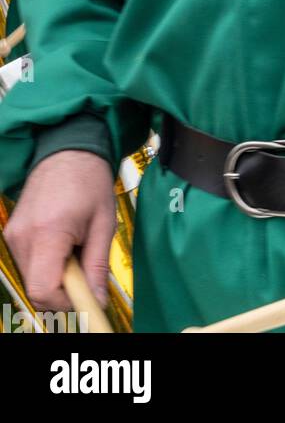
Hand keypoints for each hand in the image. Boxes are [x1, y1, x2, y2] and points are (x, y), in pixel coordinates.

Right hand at [5, 151, 115, 310]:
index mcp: (48, 232)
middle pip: (36, 288)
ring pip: (33, 277)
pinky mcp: (12, 233)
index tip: (86, 296)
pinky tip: (64, 242)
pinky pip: (29, 263)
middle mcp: (24, 236)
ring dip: (56, 275)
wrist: (68, 149)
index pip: (43, 289)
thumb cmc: (90, 181)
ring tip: (76, 248)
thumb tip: (97, 300)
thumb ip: (97, 265)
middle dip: (63, 290)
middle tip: (86, 270)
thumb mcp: (104, 223)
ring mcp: (14, 234)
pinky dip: (47, 263)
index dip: (65, 302)